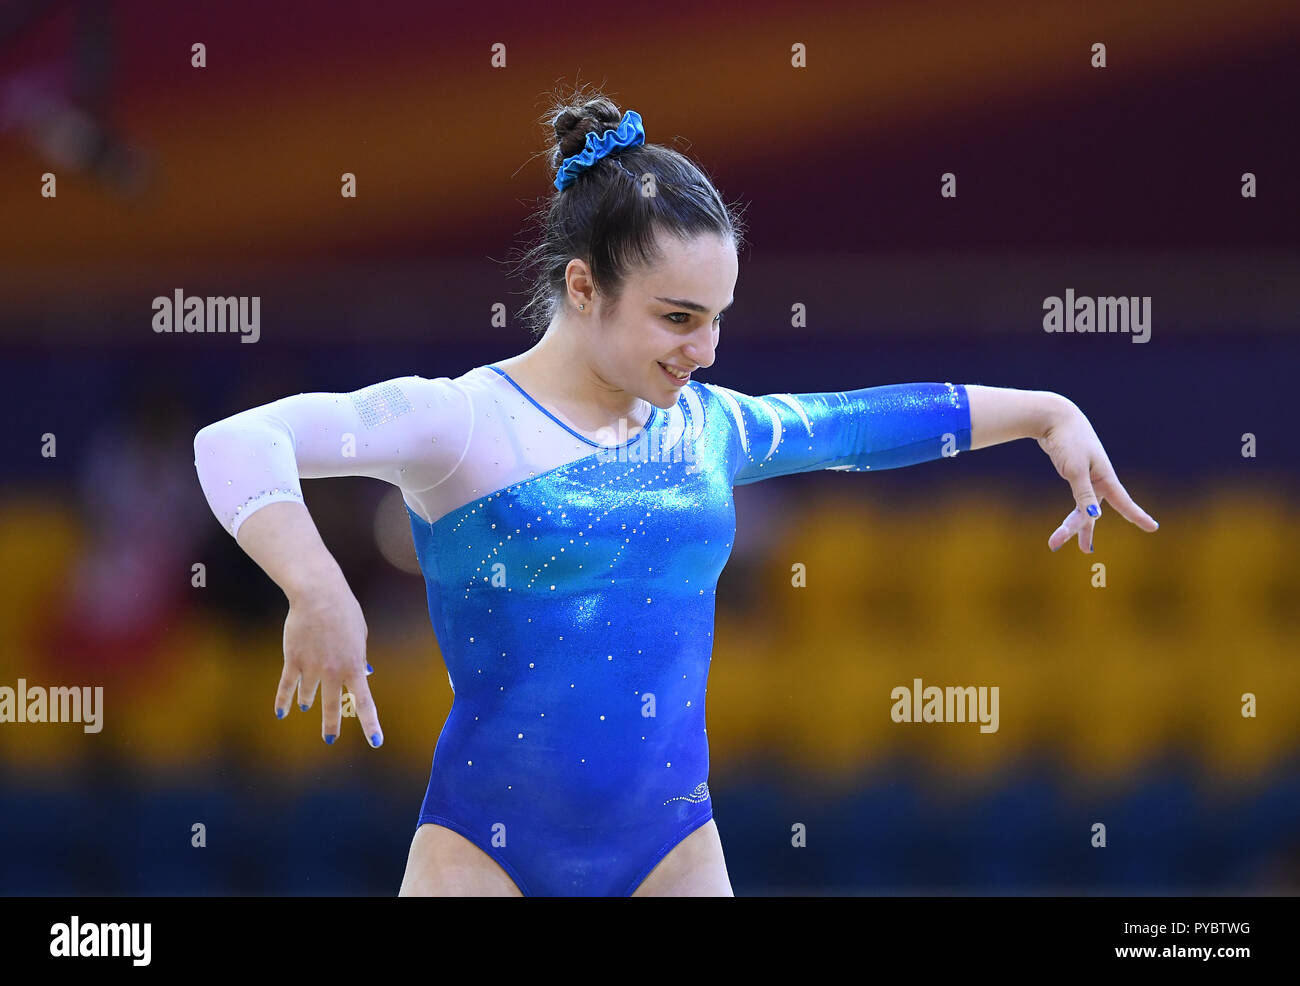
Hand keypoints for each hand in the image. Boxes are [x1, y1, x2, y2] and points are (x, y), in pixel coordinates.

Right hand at [275, 585, 382, 746]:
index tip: (376, 742)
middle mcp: (333, 672)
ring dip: (307, 702)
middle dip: (332, 724)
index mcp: (355, 666)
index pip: (365, 702)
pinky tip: (282, 713)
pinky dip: (283, 700)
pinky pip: (286, 686)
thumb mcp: (360, 635)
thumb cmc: (345, 611)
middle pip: (333, 706)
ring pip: (308, 696)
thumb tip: (364, 675)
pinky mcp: (293, 660)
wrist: (319, 595)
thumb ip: (360, 657)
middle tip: (330, 738)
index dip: (371, 724)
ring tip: (305, 706)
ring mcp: (311, 668)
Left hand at [1036, 400, 1158, 552]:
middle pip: (1092, 511)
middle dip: (1082, 530)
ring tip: (1083, 547)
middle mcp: (1098, 478)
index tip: (1153, 528)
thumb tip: (1093, 517)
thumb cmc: (1066, 440)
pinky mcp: (1074, 472)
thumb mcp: (1074, 468)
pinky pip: (1078, 498)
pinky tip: (1078, 517)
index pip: (1123, 501)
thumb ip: (1083, 493)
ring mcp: (1087, 476)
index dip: (1137, 516)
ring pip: (1083, 508)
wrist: (1053, 417)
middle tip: (1081, 549)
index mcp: (1104, 476)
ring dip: (1077, 526)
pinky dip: (1077, 511)